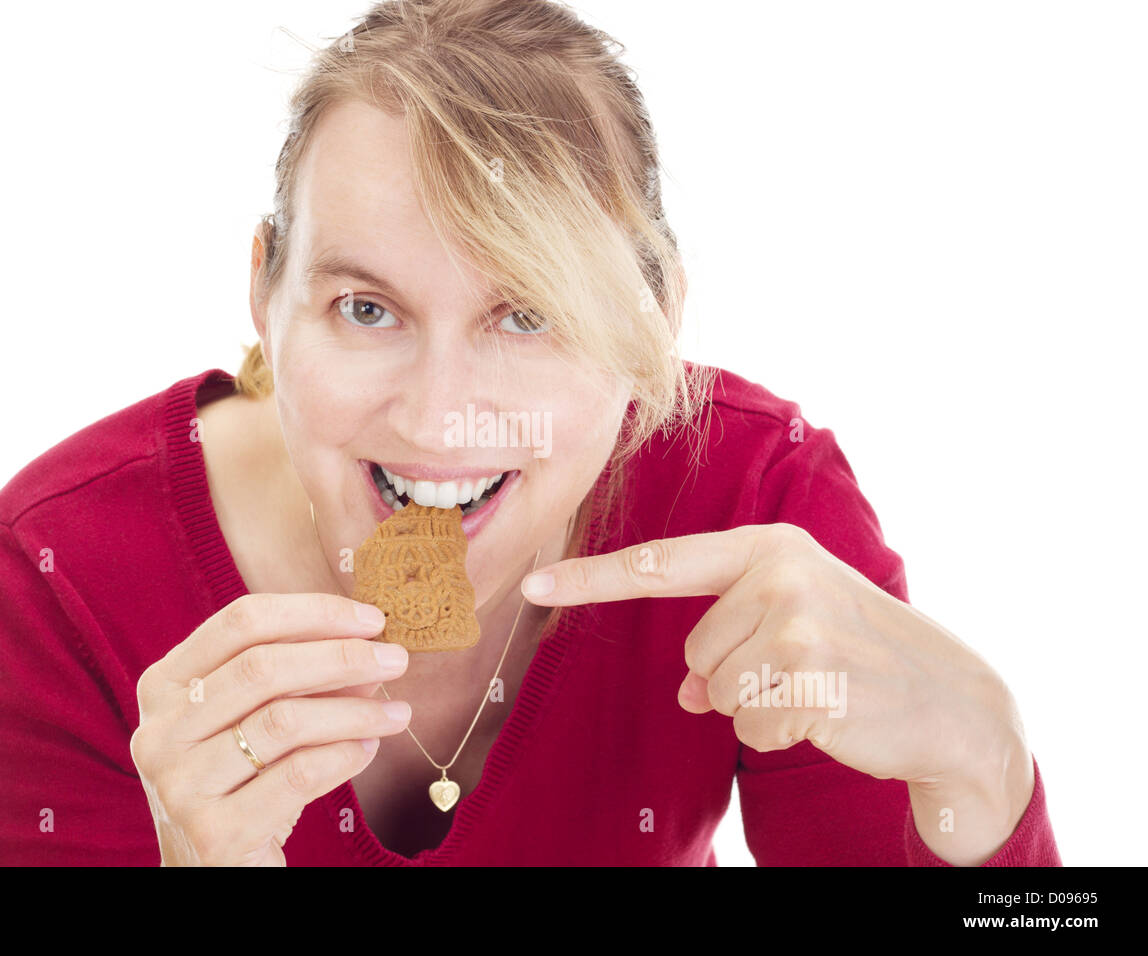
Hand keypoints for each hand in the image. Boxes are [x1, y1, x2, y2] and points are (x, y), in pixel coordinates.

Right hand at [130, 593, 411, 865]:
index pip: (240, 622)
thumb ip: (296, 675)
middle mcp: (160, 731)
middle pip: (262, 668)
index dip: (312, 613)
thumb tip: (366, 641)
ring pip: (284, 722)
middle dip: (341, 657)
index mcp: (164, 684)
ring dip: (354, 711)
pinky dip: (344, 756)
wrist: (211, 867)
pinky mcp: (213, 833)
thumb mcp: (253, 715)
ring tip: (396, 712)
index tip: (372, 619)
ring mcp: (180, 784)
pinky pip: (297, 775)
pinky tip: (368, 750)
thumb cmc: (242, 777)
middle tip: (396, 660)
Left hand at [521, 522, 1034, 864]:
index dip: (592, 578)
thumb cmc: (861, 652)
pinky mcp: (810, 678)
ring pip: (716, 692)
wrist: (950, 698)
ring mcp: (796, 624)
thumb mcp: (796, 618)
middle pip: (694, 651)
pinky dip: (778, 736)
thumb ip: (732, 635)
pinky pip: (748, 728)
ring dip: (756, 709)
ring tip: (814, 691)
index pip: (662, 564)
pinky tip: (825, 716)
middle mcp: (779, 574)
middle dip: (732, 676)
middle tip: (798, 671)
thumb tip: (689, 689)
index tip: (533, 584)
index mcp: (768, 548)